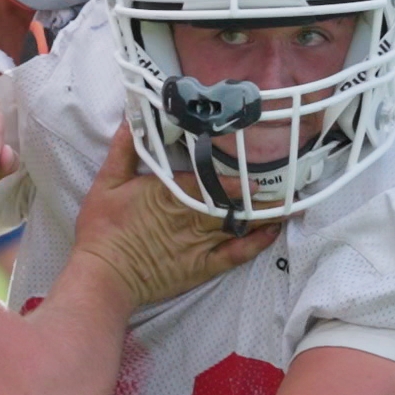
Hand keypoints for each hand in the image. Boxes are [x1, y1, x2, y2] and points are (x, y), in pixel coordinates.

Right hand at [72, 123, 280, 307]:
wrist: (104, 276)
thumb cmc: (102, 230)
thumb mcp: (107, 183)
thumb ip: (124, 151)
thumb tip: (132, 118)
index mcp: (172, 191)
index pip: (213, 176)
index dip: (238, 171)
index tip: (259, 160)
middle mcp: (193, 214)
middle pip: (234, 198)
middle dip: (261, 188)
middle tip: (288, 177)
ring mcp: (201, 242)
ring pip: (242, 223)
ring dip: (267, 211)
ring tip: (291, 200)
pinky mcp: (203, 267)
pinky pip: (238, 253)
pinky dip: (258, 243)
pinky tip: (273, 231)